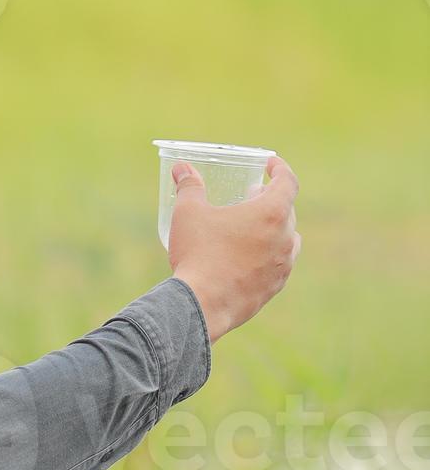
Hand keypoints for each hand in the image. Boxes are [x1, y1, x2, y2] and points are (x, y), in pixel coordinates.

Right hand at [167, 154, 300, 343]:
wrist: (202, 304)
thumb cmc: (198, 253)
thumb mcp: (188, 213)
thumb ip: (189, 187)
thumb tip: (181, 168)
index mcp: (271, 212)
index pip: (288, 181)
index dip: (280, 168)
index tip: (270, 164)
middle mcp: (285, 237)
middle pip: (287, 209)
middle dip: (271, 198)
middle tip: (252, 195)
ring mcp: (284, 265)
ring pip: (287, 239)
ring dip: (273, 228)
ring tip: (253, 228)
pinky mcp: (275, 287)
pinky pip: (279, 264)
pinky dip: (268, 254)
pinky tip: (249, 257)